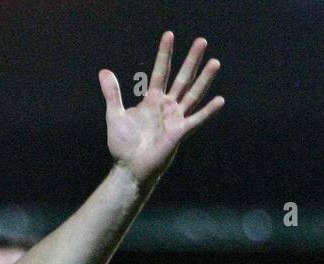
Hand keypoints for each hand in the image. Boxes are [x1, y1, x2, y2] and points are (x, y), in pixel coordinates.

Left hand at [100, 31, 223, 186]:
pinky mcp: (180, 132)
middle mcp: (167, 105)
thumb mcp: (114, 115)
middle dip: (191, 60)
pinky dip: (208, 111)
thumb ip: (112, 93)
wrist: (129, 167)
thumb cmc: (123, 144)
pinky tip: (220, 100)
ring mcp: (175, 117)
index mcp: (152, 99)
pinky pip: (196, 119)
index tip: (169, 35)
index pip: (160, 71)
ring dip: (204, 79)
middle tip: (201, 40)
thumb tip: (104, 71)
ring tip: (215, 62)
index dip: (164, 54)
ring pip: (193, 93)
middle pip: (182, 77)